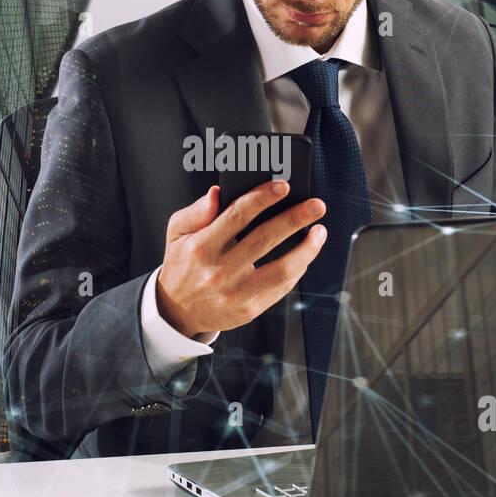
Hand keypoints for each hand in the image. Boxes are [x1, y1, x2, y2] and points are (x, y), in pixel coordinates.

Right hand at [156, 181, 326, 337]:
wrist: (177, 310)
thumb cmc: (182, 264)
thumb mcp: (176, 233)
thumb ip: (196, 212)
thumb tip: (218, 193)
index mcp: (202, 246)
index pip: (237, 215)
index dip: (262, 198)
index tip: (284, 186)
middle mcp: (220, 271)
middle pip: (265, 239)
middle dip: (295, 219)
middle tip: (317, 205)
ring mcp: (236, 293)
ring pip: (281, 270)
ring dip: (306, 250)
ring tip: (319, 231)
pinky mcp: (249, 310)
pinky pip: (281, 288)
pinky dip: (297, 269)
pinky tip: (305, 254)